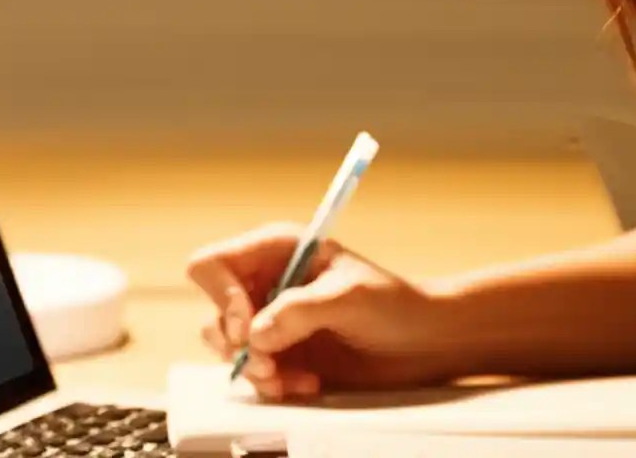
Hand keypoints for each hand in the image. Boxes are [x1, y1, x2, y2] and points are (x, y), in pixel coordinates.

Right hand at [187, 224, 469, 400]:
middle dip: (236, 344)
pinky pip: (252, 373)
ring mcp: (271, 320)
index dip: (221, 297)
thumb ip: (298, 310)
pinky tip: (306, 383)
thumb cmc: (394, 304)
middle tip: (269, 362)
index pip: (212, 265)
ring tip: (289, 378)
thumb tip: (255, 335)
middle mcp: (265, 282)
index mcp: (275, 250)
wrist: (423, 343)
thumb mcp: (348, 296)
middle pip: (213, 312)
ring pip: (227, 348)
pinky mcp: (281, 353)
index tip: (247, 325)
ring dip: (255, 369)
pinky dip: (273, 384)